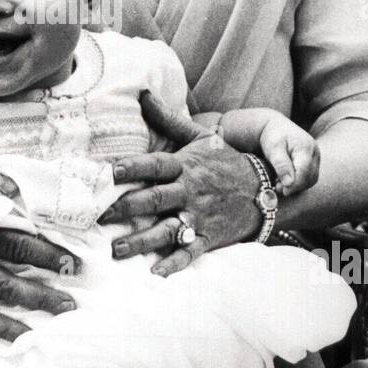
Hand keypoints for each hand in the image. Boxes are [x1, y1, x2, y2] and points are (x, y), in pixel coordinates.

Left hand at [99, 90, 262, 275]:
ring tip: (116, 249)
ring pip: (167, 229)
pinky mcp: (210, 238)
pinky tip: (155, 273)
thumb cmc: (226, 162)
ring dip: (141, 241)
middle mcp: (190, 191)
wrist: (266, 189)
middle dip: (128, 208)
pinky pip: (190, 253)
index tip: (110, 171)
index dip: (134, 167)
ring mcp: (200, 216)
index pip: (155, 165)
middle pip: (156, 199)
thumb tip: (142, 94)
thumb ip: (168, 120)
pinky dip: (174, 264)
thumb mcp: (201, 137)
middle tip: (101, 216)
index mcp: (186, 166)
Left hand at [259, 113, 320, 194]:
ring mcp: (316, 157)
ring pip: (312, 179)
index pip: (304, 171)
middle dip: (295, 186)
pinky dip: (299, 182)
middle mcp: (315, 152)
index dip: (295, 184)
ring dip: (297, 185)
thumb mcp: (273, 149)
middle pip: (310, 177)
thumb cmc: (273, 136)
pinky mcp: (314, 162)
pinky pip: (310, 177)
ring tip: (280, 184)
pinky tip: (286, 181)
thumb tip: (289, 183)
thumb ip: (281, 165)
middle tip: (278, 188)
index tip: (282, 190)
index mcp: (306, 147)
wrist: (277, 127)